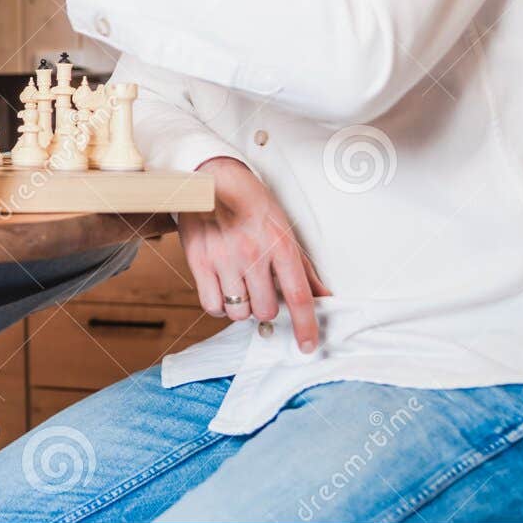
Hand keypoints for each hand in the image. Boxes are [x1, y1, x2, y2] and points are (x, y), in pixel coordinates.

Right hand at [180, 157, 330, 352]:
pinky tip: (223, 288)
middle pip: (267, 310)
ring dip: (242, 306)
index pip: (299, 297)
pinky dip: (220, 304)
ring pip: (239, 312)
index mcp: (280, 244)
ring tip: (240, 286)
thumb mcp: (283, 227)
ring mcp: (224, 259)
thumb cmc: (251, 202)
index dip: (306, 327)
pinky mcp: (199, 262)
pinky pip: (213, 306)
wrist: (211, 177)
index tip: (307, 345)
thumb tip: (323, 296)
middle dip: (266, 307)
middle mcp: (253, 253)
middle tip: (261, 290)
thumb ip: (302, 266)